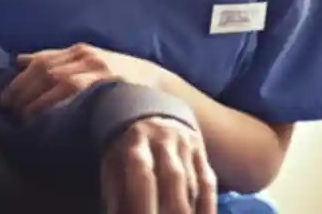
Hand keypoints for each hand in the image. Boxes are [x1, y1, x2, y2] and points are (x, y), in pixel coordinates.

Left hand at [0, 43, 168, 116]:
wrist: (160, 86)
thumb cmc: (118, 77)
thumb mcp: (87, 62)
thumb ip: (55, 59)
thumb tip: (19, 59)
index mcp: (79, 50)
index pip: (41, 61)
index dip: (20, 79)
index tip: (4, 98)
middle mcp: (87, 57)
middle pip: (45, 70)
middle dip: (23, 90)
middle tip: (9, 110)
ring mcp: (99, 70)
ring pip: (59, 81)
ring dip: (38, 100)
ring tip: (24, 117)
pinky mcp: (110, 85)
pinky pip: (79, 93)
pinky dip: (60, 104)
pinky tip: (49, 118)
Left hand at [101, 117, 215, 213]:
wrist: (152, 116)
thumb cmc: (127, 149)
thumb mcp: (113, 162)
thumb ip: (114, 191)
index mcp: (137, 138)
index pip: (142, 170)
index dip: (142, 200)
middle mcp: (165, 137)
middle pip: (172, 177)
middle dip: (169, 209)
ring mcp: (187, 145)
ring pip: (191, 184)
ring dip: (186, 211)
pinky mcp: (202, 155)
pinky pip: (207, 184)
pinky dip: (206, 206)